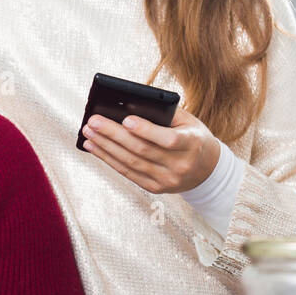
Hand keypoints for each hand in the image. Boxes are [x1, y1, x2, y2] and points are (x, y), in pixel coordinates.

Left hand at [80, 106, 220, 193]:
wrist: (207, 170)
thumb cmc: (192, 137)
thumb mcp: (188, 122)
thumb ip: (164, 114)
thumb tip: (128, 106)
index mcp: (192, 144)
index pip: (168, 139)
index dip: (146, 130)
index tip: (125, 119)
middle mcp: (180, 165)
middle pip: (141, 150)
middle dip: (113, 134)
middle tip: (93, 122)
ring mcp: (167, 180)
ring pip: (130, 162)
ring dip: (105, 147)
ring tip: (88, 133)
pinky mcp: (155, 188)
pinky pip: (127, 173)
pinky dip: (108, 159)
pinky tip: (94, 148)